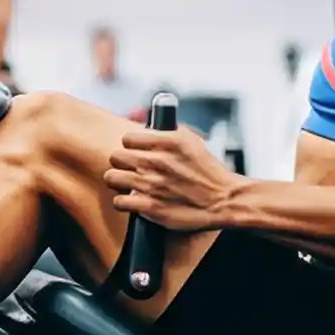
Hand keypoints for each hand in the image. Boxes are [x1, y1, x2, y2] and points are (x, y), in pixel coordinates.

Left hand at [104, 128, 238, 230]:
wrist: (223, 200)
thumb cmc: (208, 172)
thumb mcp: (192, 142)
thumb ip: (168, 132)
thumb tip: (149, 128)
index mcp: (167, 142)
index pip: (127, 139)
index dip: (131, 147)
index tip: (136, 153)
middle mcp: (156, 161)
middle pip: (116, 157)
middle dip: (122, 163)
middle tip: (131, 169)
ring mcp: (151, 184)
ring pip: (111, 178)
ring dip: (118, 182)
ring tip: (127, 185)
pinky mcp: (150, 207)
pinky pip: (119, 202)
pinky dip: (123, 203)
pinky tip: (132, 202)